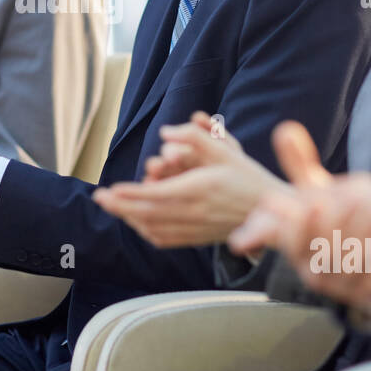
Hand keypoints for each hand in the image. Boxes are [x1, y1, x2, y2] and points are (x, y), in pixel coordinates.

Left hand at [94, 114, 283, 247]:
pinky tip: (137, 221)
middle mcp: (195, 213)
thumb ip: (197, 137)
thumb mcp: (227, 150)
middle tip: (99, 199)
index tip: (110, 190)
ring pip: (153, 228)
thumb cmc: (248, 177)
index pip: (157, 196)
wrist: (271, 212)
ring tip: (114, 207)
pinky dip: (146, 231)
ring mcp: (196, 229)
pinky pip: (166, 239)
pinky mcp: (197, 238)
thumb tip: (166, 131)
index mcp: (200, 190)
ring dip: (130, 218)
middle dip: (120, 207)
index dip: (130, 194)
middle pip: (148, 214)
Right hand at [229, 121, 370, 304]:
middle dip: (336, 216)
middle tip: (354, 198)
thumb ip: (300, 164)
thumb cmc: (357, 215)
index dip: (293, 225)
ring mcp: (341, 285)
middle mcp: (313, 270)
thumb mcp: (326, 188)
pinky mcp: (370, 293)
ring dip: (362, 226)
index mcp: (297, 246)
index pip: (283, 238)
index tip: (311, 205)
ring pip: (345, 257)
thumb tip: (285, 129)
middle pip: (316, 243)